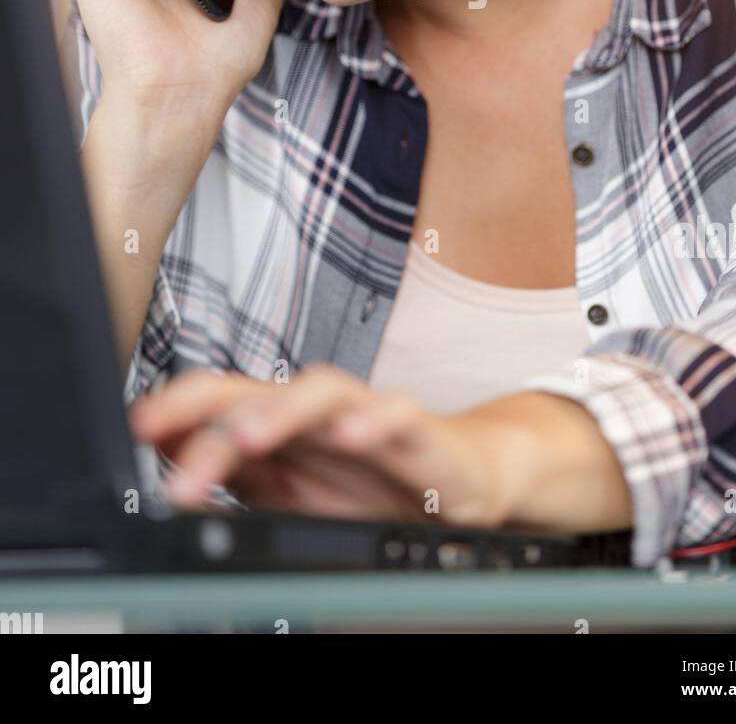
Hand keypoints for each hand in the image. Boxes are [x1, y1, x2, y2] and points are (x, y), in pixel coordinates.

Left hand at [130, 365, 511, 527]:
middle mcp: (315, 412)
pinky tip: (353, 437)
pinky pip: (397, 414)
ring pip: (321, 389)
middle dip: (211, 419)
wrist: (455, 485)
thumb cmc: (369, 486)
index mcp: (279, 425)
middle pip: (258, 393)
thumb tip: (163, 449)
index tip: (139, 426)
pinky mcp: (417, 429)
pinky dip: (375, 420)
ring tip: (247, 437)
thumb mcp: (286, 489)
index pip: (219, 400)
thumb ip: (230, 468)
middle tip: (173, 453)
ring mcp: (365, 414)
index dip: (177, 407)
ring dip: (280, 409)